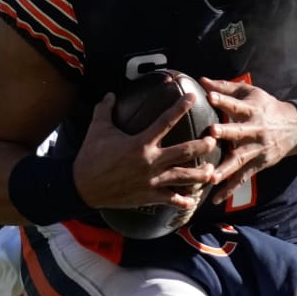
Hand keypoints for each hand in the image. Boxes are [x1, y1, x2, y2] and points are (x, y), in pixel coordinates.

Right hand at [72, 92, 217, 211]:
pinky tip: (192, 200)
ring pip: (183, 177)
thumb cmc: (91, 156)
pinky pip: (170, 199)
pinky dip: (182, 201)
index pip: (165, 121)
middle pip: (184, 152)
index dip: (180, 107)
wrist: (83, 187)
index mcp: (140, 143)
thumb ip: (105, 110)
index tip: (193, 97)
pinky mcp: (148, 196)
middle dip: (201, 146)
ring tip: (212, 172)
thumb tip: (110, 94)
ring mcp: (151, 181)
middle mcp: (150, 162)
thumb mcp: (97, 129)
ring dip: (200, 175)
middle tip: (213, 140)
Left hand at [202, 78, 296, 204]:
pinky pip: (242, 179)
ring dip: (225, 169)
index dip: (223, 100)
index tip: (209, 96)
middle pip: (239, 133)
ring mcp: (257, 150)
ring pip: (240, 160)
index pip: (236, 105)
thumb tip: (202, 81)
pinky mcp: (257, 165)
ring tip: (210, 176)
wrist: (294, 128)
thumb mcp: (250, 93)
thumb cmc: (265, 106)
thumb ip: (225, 87)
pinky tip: (216, 199)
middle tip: (211, 134)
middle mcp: (255, 131)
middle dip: (226, 133)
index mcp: (252, 110)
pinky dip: (230, 189)